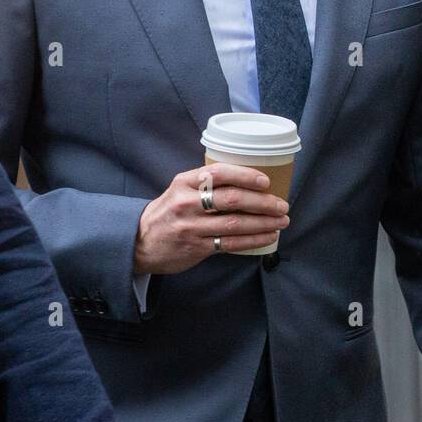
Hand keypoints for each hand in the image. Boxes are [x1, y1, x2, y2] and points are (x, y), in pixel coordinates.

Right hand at [133, 164, 288, 274]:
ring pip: (234, 224)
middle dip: (262, 202)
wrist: (139, 241)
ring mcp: (191, 227)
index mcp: (185, 182)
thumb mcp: (181, 188)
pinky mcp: (196, 247)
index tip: (266, 181)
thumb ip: (207, 182)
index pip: (220, 173)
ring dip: (263, 223)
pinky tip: (268, 236)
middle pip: (232, 200)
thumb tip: (249, 179)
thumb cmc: (170, 210)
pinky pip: (230, 243)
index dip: (246, 176)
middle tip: (282, 205)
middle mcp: (187, 203)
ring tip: (282, 221)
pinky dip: (253, 240)